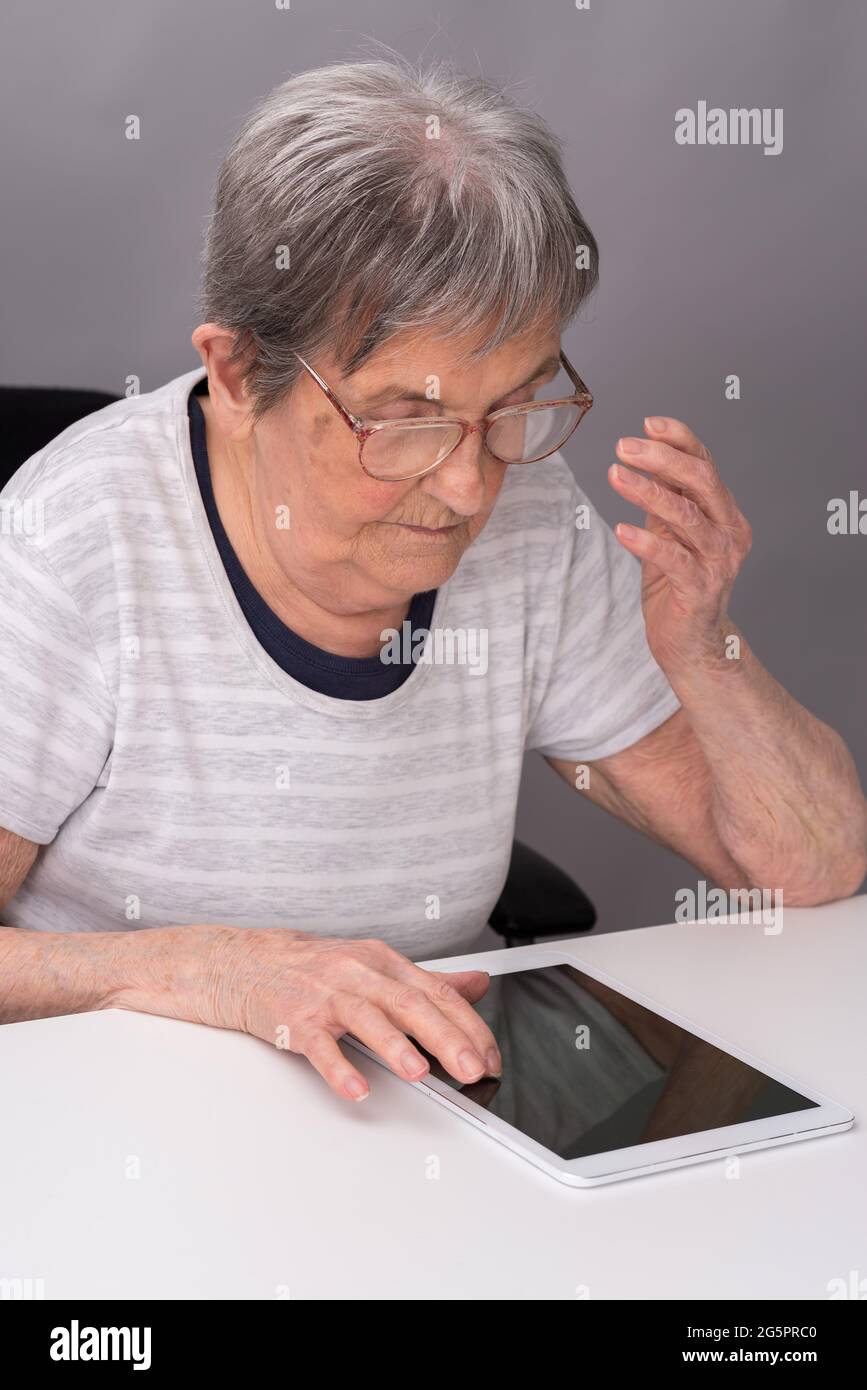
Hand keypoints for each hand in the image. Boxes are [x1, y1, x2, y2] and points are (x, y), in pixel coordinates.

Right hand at [138, 925, 501, 1102]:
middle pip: (410, 1004)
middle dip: (446, 1038)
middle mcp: (358, 973)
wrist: (243, 963)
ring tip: (420, 1072)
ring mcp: (325, 995)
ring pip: (367, 1018)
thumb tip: (477, 985)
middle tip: (472, 1068)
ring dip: (396, 1046)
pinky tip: (356, 1088)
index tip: (489, 1057)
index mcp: (384, 962)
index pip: (437, 994)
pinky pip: (320, 1046)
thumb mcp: (375, 965)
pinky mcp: (295, 1019)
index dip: (469, 1026)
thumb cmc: (312, 968)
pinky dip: (339, 1068)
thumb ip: (427, 981)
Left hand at [608, 416, 752, 674]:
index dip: (680, 439)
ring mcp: (718, 561)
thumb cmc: (677, 585)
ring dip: (647, 492)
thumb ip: (665, 498)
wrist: (691, 643)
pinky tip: (620, 529)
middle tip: (624, 447)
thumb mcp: (670, 533)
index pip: (706, 464)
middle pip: (701, 481)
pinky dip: (645, 542)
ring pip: (685, 515)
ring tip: (615, 475)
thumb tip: (645, 455)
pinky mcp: (700, 589)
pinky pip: (673, 559)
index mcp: (724, 513)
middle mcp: (729, 532)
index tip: (648, 424)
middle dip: (661, 458)